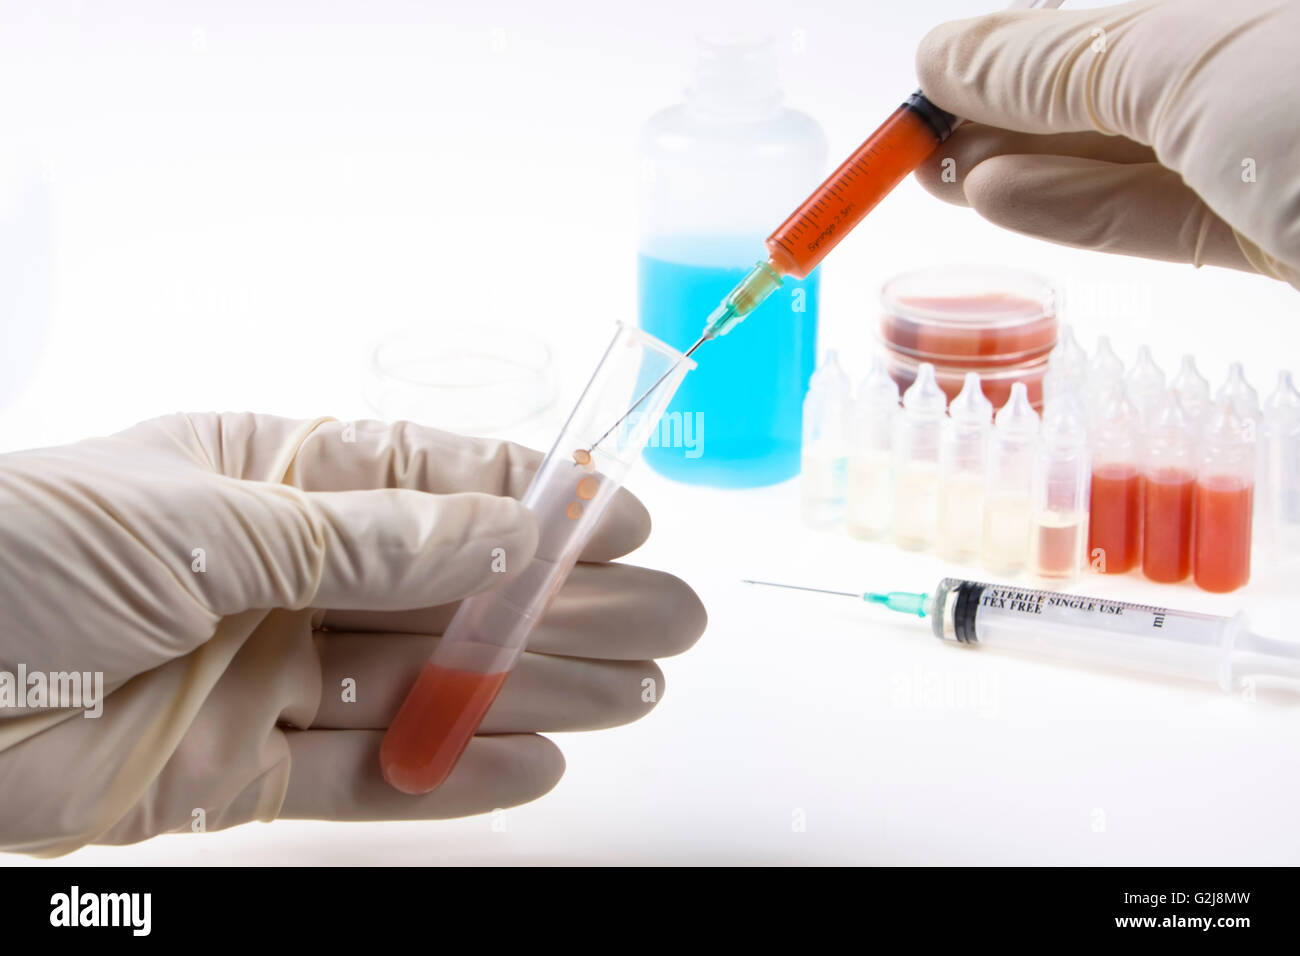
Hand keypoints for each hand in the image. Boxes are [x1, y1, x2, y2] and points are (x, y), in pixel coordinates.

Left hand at [0, 413, 704, 855]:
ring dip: (532, 691)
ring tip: (638, 695)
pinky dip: (449, 775)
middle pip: (448, 593)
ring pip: (422, 687)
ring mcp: (261, 676)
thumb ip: (364, 537)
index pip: (425, 481)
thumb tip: (503, 530)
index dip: (527, 498)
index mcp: (260, 480)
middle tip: (669, 620)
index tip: (618, 517)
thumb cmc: (16, 553)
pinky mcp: (234, 775)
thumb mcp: (204, 519)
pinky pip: (364, 777)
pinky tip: (536, 762)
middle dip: (562, 604)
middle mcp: (275, 575)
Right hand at [914, 0, 1299, 289]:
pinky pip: (1157, 218)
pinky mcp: (1272, 238)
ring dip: (1023, 168)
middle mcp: (1259, 73)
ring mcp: (1265, 158)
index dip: (1008, 49)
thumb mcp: (1189, 60)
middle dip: (1004, 115)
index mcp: (1252, 6)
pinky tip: (997, 200)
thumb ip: (1063, 63)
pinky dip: (1074, 212)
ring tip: (941, 178)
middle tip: (919, 143)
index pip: (1100, 23)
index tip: (930, 78)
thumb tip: (949, 57)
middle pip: (1108, 89)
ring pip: (1126, 158)